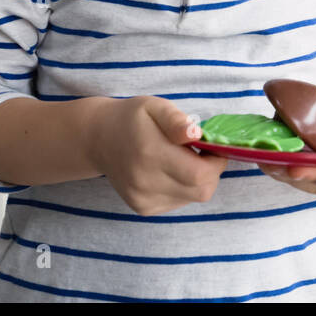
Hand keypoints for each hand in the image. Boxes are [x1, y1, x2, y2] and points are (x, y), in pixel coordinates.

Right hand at [87, 97, 228, 215]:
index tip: (213, 146)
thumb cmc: (133, 118)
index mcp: (150, 153)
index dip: (216, 162)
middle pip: (201, 190)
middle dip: (211, 172)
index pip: (200, 173)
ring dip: (197, 180)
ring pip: (192, 197)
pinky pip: (178, 202)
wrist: (99, 139)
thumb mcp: (155, 107)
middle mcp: (145, 182)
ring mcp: (142, 199)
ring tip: (182, 159)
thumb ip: (176, 120)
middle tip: (202, 152)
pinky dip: (183, 188)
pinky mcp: (142, 208)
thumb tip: (196, 134)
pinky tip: (169, 171)